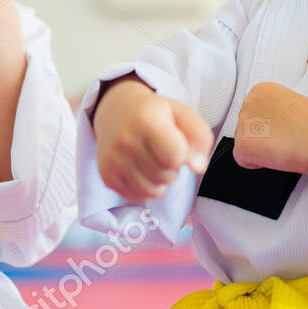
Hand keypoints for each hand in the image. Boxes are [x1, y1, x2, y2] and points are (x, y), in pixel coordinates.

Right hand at [93, 78, 213, 202]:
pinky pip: (140, 198)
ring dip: (160, 180)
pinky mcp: (107, 177)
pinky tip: (142, 169)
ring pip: (154, 192)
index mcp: (146, 120)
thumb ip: (200, 137)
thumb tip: (197, 167)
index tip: (175, 142)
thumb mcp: (182, 114)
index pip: (176, 157)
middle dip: (171, 167)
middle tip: (161, 149)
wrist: (116, 110)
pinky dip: (146, 188)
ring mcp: (113, 160)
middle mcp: (125, 141)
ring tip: (152, 159)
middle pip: (167, 176)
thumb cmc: (155, 114)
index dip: (183, 154)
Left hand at [233, 81, 307, 178]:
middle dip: (261, 137)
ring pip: (244, 143)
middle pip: (246, 127)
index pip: (253, 113)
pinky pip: (242, 159)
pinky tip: (275, 155)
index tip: (282, 128)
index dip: (268, 126)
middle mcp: (249, 101)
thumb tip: (270, 122)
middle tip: (282, 139)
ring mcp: (243, 122)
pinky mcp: (242, 143)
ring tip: (282, 145)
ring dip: (260, 150)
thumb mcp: (293, 104)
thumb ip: (275, 110)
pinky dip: (257, 164)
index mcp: (261, 90)